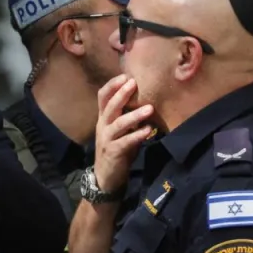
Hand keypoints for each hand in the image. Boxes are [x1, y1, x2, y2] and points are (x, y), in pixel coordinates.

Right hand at [94, 75, 154, 192]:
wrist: (105, 177)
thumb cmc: (116, 150)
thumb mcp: (120, 131)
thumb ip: (129, 117)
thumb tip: (147, 101)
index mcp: (104, 119)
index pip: (103, 97)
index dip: (112, 85)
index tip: (126, 75)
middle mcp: (103, 126)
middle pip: (109, 107)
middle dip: (121, 94)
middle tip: (134, 83)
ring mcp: (106, 139)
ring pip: (118, 123)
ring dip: (134, 115)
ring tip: (149, 109)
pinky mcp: (113, 152)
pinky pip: (125, 142)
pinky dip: (137, 135)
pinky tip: (149, 131)